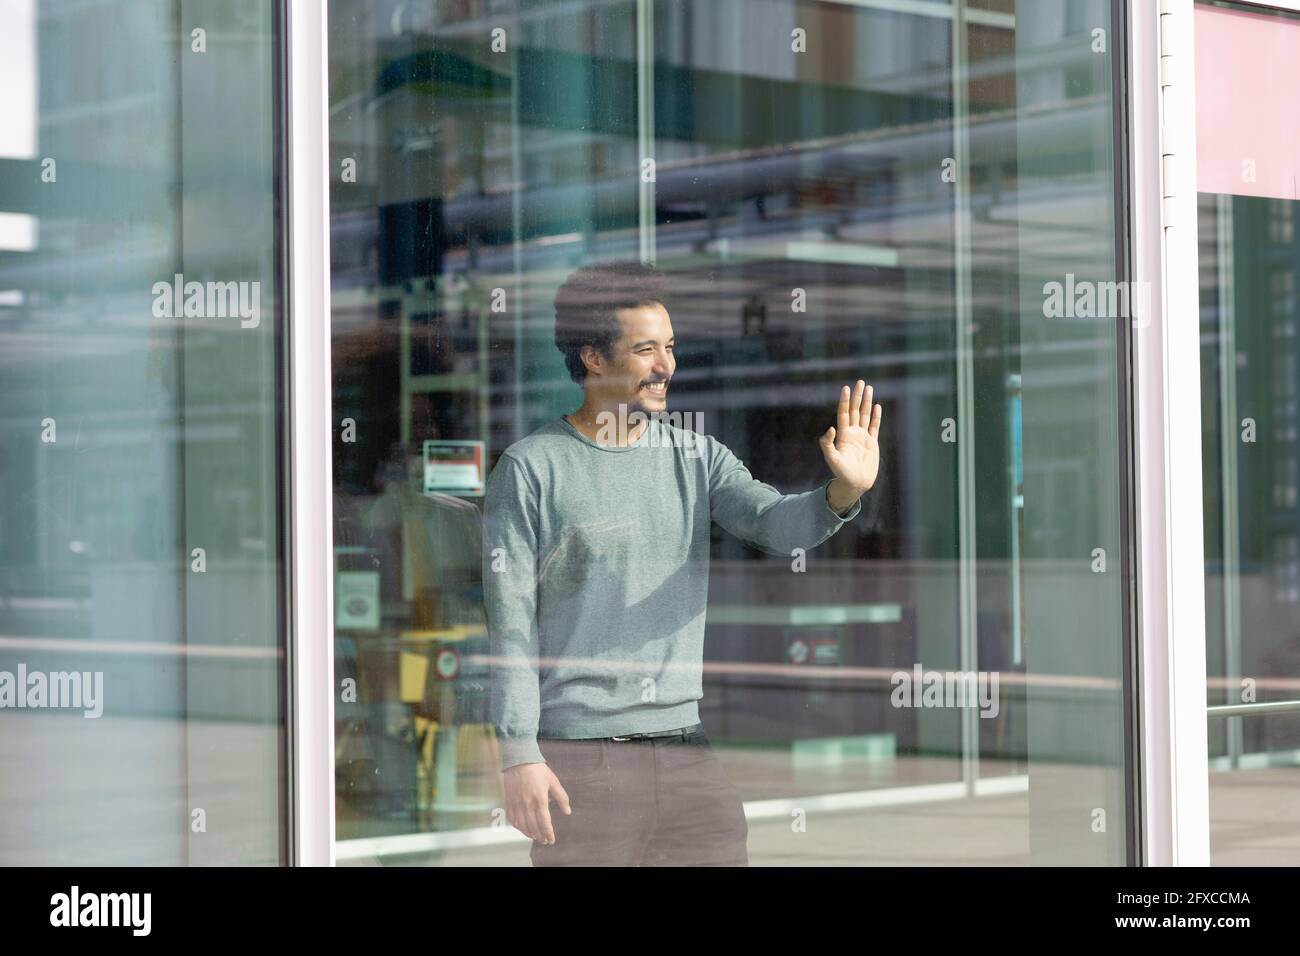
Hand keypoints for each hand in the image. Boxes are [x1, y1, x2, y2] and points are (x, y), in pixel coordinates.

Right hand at [503, 761, 569, 844]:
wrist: (519, 759)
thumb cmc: (538, 770)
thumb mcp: (553, 781)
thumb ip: (561, 797)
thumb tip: (568, 812)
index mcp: (540, 799)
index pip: (544, 822)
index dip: (548, 833)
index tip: (552, 840)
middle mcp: (527, 804)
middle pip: (533, 826)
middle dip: (540, 836)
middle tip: (545, 841)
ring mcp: (517, 803)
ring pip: (522, 825)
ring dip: (529, 834)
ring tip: (536, 837)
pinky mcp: (509, 801)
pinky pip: (512, 819)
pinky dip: (518, 827)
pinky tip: (523, 829)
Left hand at [819, 379, 882, 508]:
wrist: (855, 483)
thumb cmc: (841, 473)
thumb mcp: (832, 458)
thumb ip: (828, 444)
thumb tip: (831, 428)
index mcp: (843, 435)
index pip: (844, 413)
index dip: (845, 401)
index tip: (845, 388)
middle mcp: (852, 433)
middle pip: (856, 410)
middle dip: (857, 396)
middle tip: (860, 382)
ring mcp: (862, 437)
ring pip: (865, 415)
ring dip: (867, 402)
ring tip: (869, 388)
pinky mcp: (872, 443)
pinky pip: (874, 427)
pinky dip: (876, 416)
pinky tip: (877, 406)